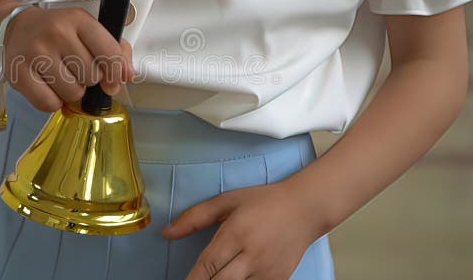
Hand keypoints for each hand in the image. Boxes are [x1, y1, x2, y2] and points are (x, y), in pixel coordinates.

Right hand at [3, 5, 134, 111]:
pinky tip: (48, 86)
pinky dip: (53, 101)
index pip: (109, 53)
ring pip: (72, 93)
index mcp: (78, 20)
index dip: (115, 73)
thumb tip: (128, 75)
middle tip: (74, 68)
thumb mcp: (86, 29)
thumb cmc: (57, 31)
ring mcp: (36, 53)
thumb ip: (114, 50)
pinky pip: (49, 104)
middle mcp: (57, 33)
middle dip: (88, 79)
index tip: (112, 81)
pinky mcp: (19, 73)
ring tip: (60, 75)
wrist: (15, 27)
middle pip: (91, 77)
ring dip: (71, 91)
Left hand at [161, 181, 325, 279]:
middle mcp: (252, 255)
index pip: (208, 266)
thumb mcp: (227, 201)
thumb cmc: (264, 201)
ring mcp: (267, 271)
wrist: (305, 208)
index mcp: (236, 233)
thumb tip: (167, 233)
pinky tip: (235, 277)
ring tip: (216, 277)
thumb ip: (195, 217)